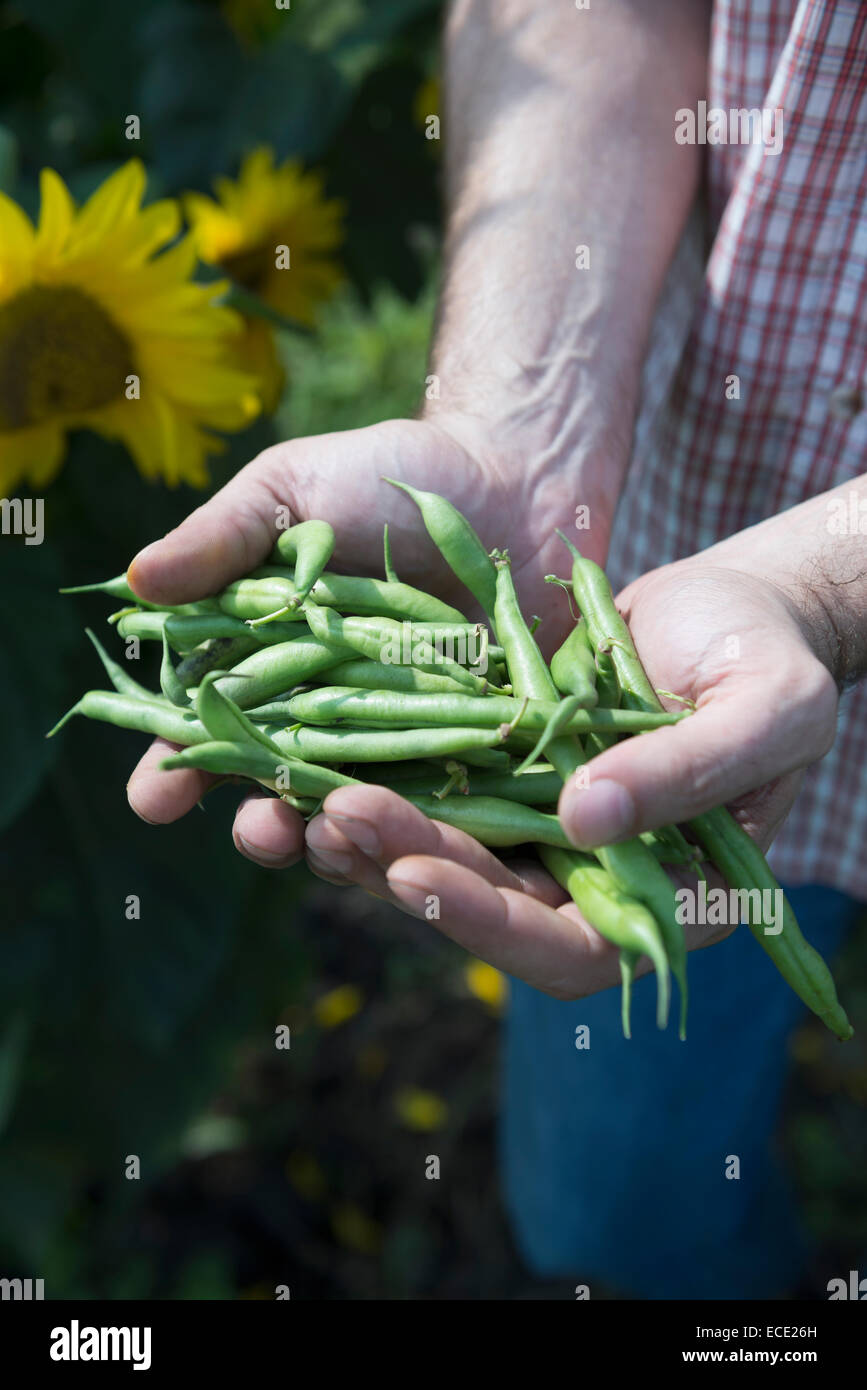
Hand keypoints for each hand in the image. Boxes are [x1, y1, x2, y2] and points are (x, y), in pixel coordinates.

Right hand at [125, 413, 594, 860]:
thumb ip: (223, 537)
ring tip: (329, 842)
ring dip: (340, 840)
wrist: (514, 474)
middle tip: (258, 831)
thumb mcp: (293, 492)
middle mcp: (327, 712)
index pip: (211, 726)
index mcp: (267, 660)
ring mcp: (401, 737)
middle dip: (262, 821)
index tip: (154, 799)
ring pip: (361, 811)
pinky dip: (432, 831)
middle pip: (282, 788)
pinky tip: (419, 845)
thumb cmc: (388, 475)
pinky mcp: (473, 748)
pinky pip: (449, 804)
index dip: (179, 764)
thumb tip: (137, 578)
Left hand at [307, 549, 837, 1001]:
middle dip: (408, 867)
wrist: (735, 606)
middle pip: (487, 907)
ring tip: (304, 800)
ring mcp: (542, 831)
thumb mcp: (768, 709)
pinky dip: (382, 782)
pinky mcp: (505, 776)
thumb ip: (691, 770)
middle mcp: (591, 881)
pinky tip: (319, 762)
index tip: (417, 876)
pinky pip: (438, 794)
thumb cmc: (775, 660)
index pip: (571, 951)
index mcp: (666, 900)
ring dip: (375, 838)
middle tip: (337, 817)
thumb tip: (585, 819)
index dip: (490, 927)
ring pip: (448, 858)